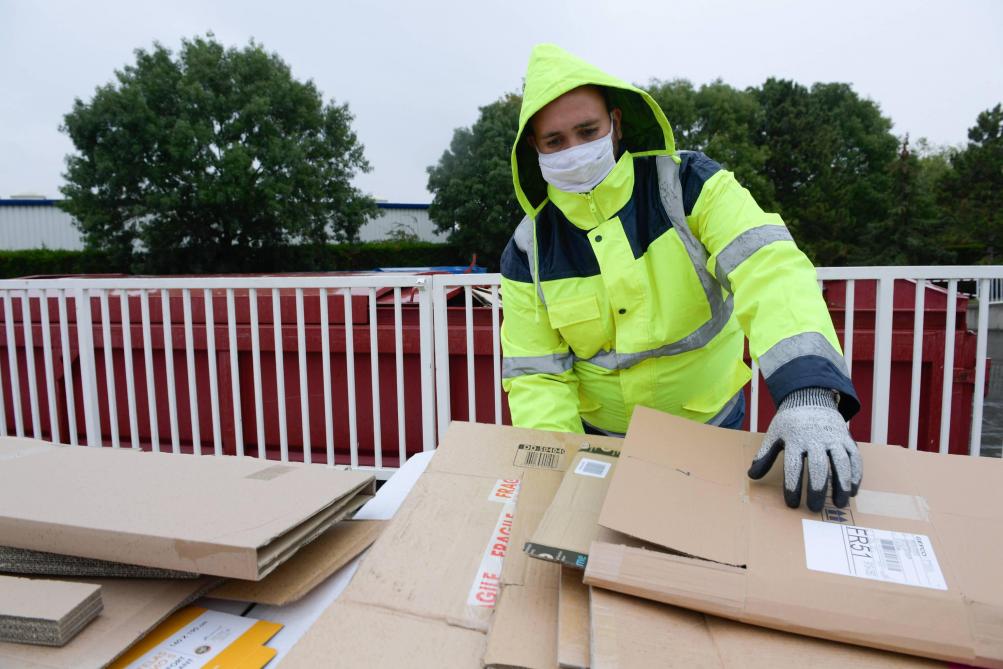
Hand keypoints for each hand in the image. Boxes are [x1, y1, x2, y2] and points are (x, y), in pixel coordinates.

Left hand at [747, 387, 861, 511]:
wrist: (810, 399)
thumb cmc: (790, 422)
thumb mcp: (774, 435)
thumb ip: (765, 456)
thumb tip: (752, 475)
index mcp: (795, 439)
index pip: (793, 466)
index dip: (792, 486)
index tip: (792, 503)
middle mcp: (815, 438)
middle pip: (818, 467)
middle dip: (817, 490)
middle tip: (815, 509)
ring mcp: (833, 438)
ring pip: (841, 463)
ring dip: (842, 485)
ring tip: (839, 504)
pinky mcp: (847, 438)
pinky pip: (855, 457)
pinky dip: (856, 474)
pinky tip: (853, 491)